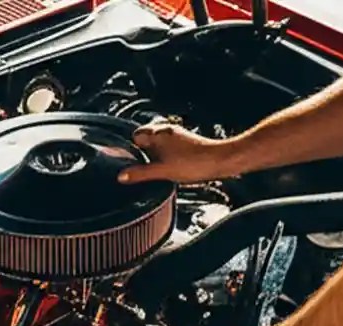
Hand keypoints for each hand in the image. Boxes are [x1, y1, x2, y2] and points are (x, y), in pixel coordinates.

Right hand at [118, 124, 233, 184]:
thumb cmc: (194, 163)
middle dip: (145, 154)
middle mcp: (167, 131)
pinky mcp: (187, 143)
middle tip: (149, 168)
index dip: (132, 149)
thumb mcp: (162, 172)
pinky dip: (169, 158)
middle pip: (147, 140)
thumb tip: (122, 176)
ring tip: (162, 170)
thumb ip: (140, 174)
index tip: (133, 161)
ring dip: (158, 157)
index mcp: (158, 134)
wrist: (220, 161)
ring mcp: (178, 136)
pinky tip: (174, 169)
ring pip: (159, 145)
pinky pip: (170, 149)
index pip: (135, 135)